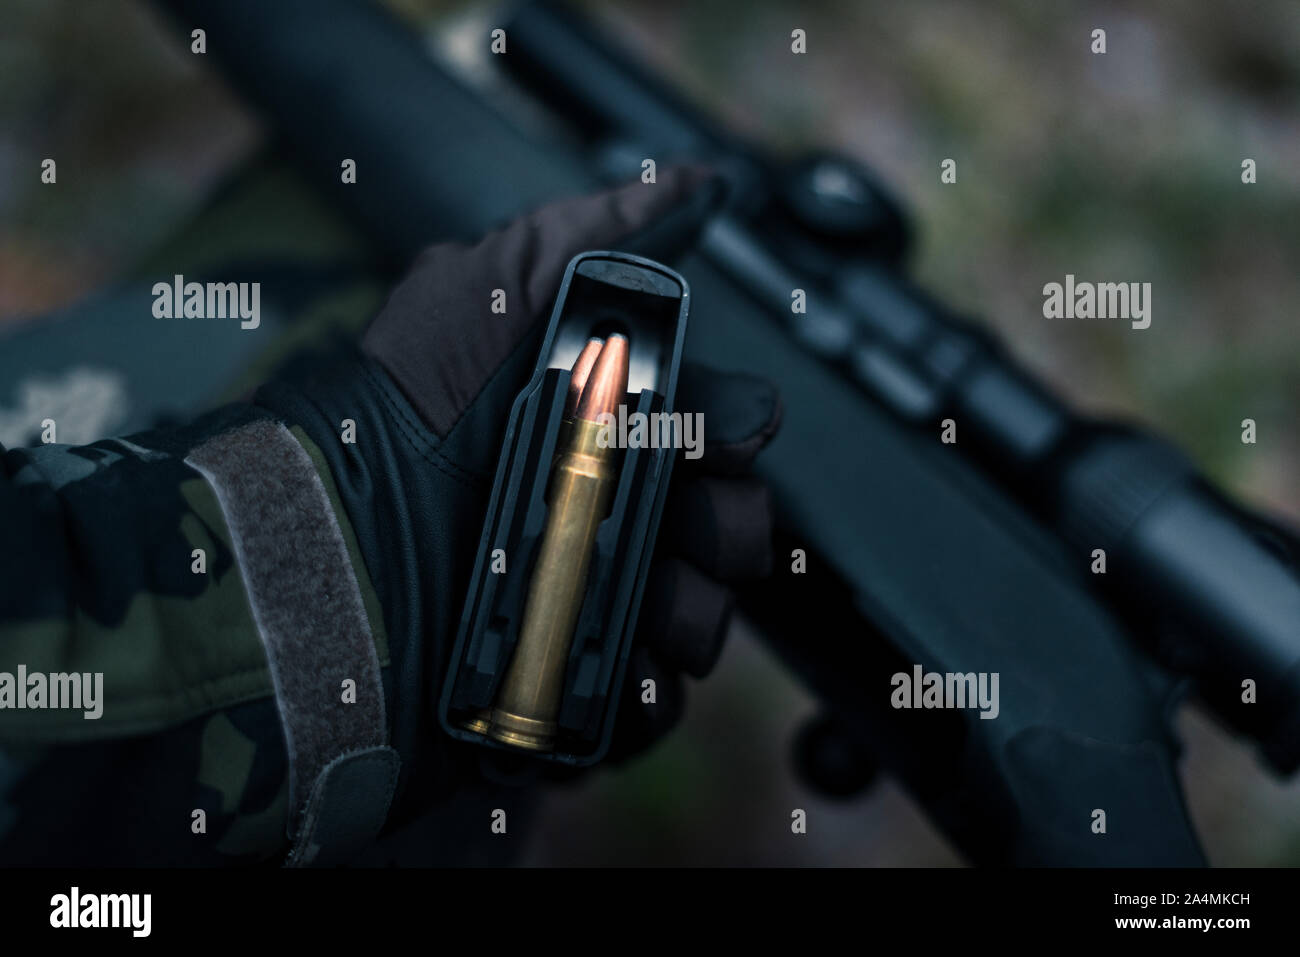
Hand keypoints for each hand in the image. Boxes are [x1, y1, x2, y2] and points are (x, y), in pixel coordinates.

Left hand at [270, 168, 780, 827]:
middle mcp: (594, 515)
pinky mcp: (557, 685)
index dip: (733, 439)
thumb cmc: (407, 414)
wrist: (332, 554)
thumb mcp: (492, 291)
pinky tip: (613, 667)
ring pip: (698, 618)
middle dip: (726, 533)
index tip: (721, 443)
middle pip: (723, 531)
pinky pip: (647, 702)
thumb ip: (598, 236)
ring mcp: (578, 603)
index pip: (713, 440)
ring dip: (693, 615)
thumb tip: (696, 182)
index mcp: (596, 434)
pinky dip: (645, 693)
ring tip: (639, 611)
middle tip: (688, 535)